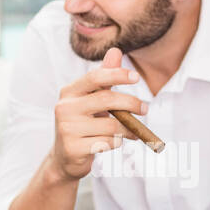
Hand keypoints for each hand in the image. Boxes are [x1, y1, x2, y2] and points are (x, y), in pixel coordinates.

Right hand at [49, 46, 148, 180]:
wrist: (65, 158)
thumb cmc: (82, 124)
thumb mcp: (91, 100)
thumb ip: (104, 79)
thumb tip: (115, 51)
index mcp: (69, 92)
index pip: (95, 77)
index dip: (117, 74)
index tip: (136, 77)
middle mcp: (65, 108)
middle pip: (107, 100)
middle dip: (131, 103)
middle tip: (145, 109)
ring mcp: (67, 129)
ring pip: (111, 126)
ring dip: (127, 129)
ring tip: (132, 132)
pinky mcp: (74, 148)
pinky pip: (107, 143)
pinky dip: (117, 143)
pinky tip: (114, 143)